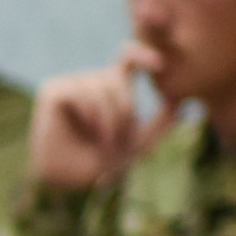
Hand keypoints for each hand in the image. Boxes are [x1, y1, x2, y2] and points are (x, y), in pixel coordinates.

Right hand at [28, 49, 173, 192]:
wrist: (64, 180)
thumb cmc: (97, 163)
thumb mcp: (137, 144)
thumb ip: (158, 124)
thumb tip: (182, 104)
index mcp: (109, 88)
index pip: (126, 59)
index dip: (142, 54)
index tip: (160, 65)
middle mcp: (88, 81)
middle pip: (116, 78)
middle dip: (125, 109)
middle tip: (119, 140)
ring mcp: (69, 83)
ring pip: (99, 87)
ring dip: (108, 117)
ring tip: (104, 140)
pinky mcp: (52, 91)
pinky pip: (80, 92)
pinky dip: (90, 113)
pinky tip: (87, 129)